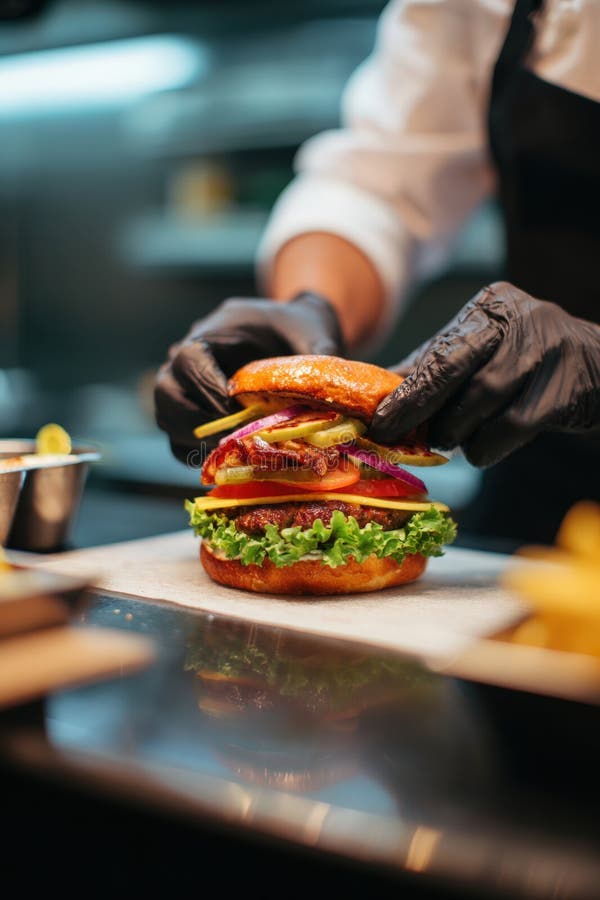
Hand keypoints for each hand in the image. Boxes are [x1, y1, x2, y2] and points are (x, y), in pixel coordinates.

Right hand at [154, 292, 342, 461]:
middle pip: (167, 392)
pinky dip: (199, 454)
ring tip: (236, 451)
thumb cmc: (299, 329)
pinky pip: (178, 440)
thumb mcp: (314, 333)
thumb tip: (334, 392)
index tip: (235, 409)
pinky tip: (232, 458)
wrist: (291, 335)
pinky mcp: (192, 414)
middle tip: (235, 438)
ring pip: (168, 419)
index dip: (206, 387)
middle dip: (197, 421)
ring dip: (197, 441)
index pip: (188, 358)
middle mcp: (188, 359)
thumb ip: (320, 356)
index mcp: (213, 332)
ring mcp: (185, 387)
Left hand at [369, 282, 599, 466]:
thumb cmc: (528, 364)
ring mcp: (545, 350)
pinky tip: (482, 448)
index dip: (404, 391)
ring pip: (482, 399)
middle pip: (454, 367)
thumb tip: (376, 396)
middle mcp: (518, 319)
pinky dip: (489, 445)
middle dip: (419, 407)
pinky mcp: (565, 387)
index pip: (437, 351)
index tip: (378, 421)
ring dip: (457, 429)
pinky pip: (513, 425)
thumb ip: (432, 370)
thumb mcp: (481, 353)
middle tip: (396, 435)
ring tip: (449, 439)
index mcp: (490, 307)